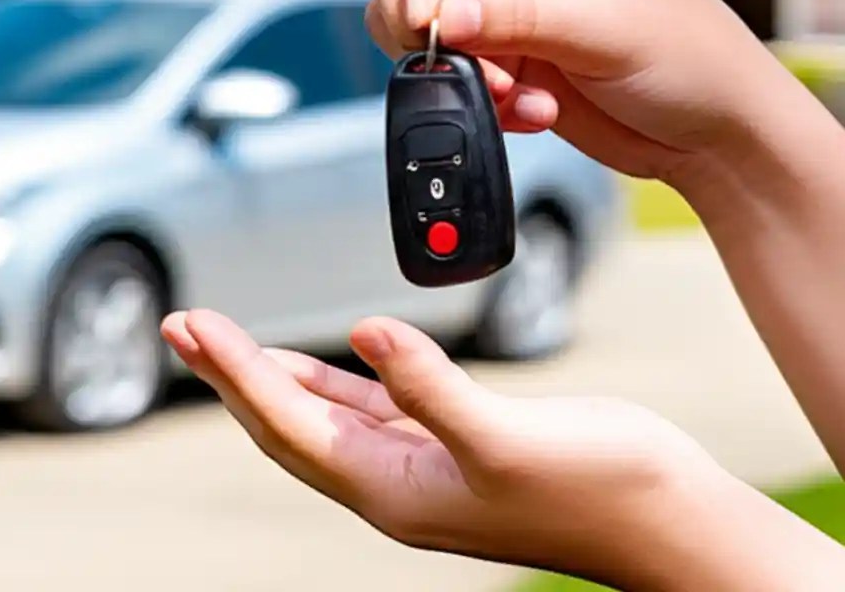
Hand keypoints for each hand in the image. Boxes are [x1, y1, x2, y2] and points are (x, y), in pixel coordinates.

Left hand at [162, 310, 844, 589]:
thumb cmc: (602, 488)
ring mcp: (419, 467)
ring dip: (267, 376)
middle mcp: (392, 485)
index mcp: (393, 491)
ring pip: (319, 416)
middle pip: (285, 423)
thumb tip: (366, 333)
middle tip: (180, 326)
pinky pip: (365, 409)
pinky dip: (327, 380)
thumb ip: (431, 391)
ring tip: (219, 341)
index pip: (289, 423)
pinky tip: (310, 359)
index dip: (235, 373)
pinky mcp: (448, 445)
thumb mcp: (511, 438)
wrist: (669, 522)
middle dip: (229, 375)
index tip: (191, 326)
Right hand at [366, 0, 797, 184]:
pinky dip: (464, 94)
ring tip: (502, 89)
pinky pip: (438, 68)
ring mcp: (496, 2)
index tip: (427, 15)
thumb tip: (440, 18)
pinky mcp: (492, 55)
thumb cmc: (688, 53)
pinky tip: (522, 108)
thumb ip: (514, 18)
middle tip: (435, 51)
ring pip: (410, 13)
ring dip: (442, 62)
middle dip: (414, 9)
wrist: (708, 130)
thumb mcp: (601, 27)